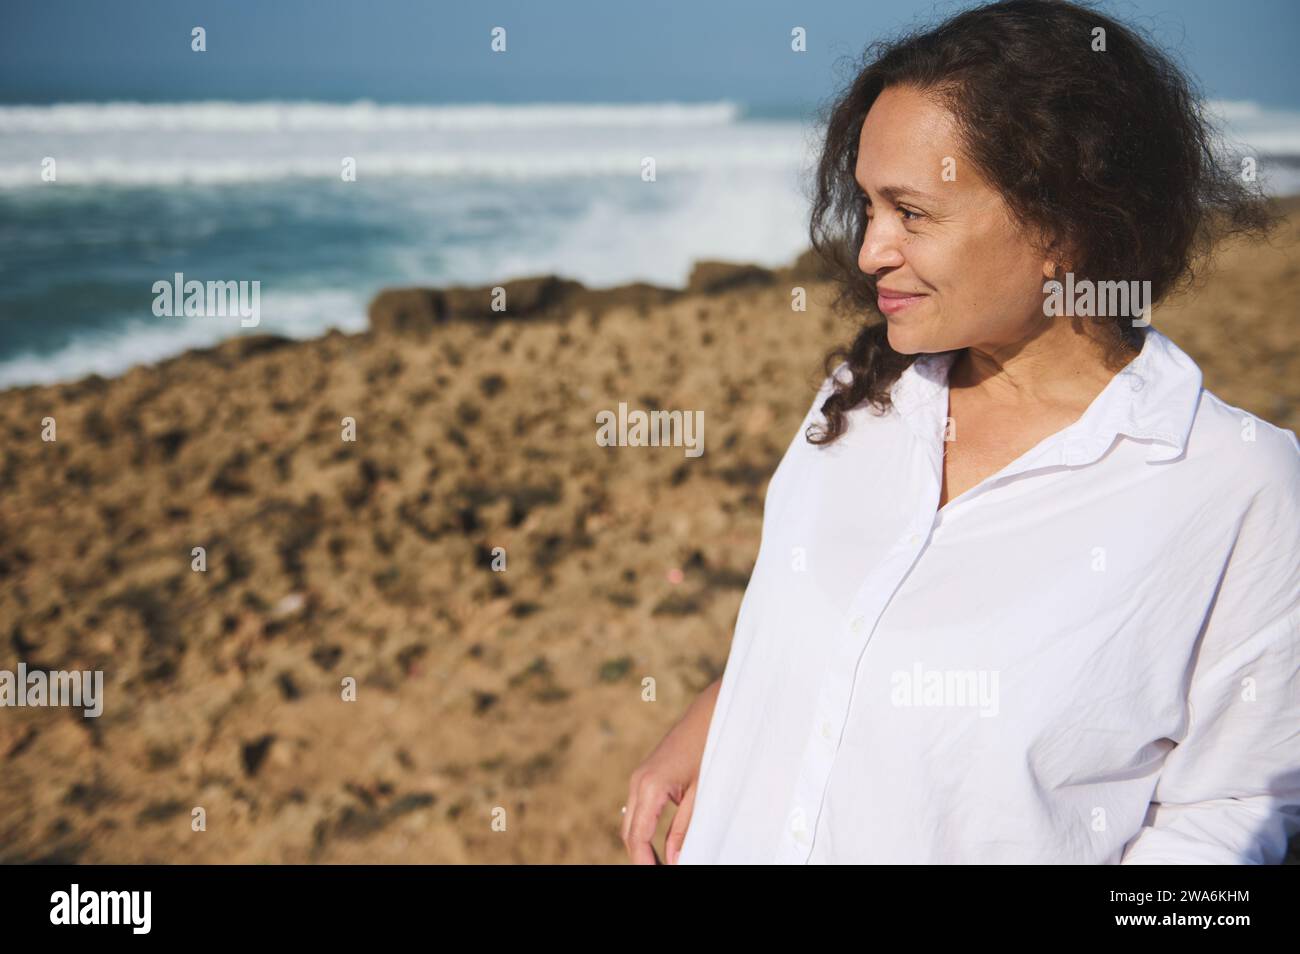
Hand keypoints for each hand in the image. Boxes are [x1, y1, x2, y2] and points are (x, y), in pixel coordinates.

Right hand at [621, 678, 719, 863]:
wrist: (706, 716)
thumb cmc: (707, 750)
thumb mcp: (699, 793)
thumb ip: (684, 827)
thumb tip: (674, 858)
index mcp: (650, 787)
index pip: (638, 836)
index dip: (644, 861)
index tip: (655, 873)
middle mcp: (637, 783)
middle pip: (628, 833)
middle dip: (639, 857)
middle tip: (656, 870)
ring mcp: (638, 779)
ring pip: (629, 823)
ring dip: (639, 845)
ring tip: (657, 864)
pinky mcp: (644, 777)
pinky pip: (635, 810)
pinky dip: (642, 830)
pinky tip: (656, 845)